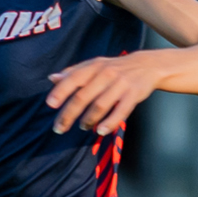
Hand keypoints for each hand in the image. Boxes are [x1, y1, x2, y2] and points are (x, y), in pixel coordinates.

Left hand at [46, 52, 163, 135]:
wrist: (147, 65)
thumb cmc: (114, 67)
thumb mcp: (94, 65)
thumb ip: (73, 72)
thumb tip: (52, 78)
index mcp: (94, 66)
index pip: (74, 78)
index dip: (61, 91)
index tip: (50, 104)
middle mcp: (106, 73)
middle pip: (83, 96)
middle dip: (69, 114)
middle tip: (59, 128)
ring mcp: (121, 84)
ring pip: (100, 105)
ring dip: (88, 120)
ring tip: (82, 127)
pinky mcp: (134, 94)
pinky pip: (121, 111)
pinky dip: (110, 123)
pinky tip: (100, 131)